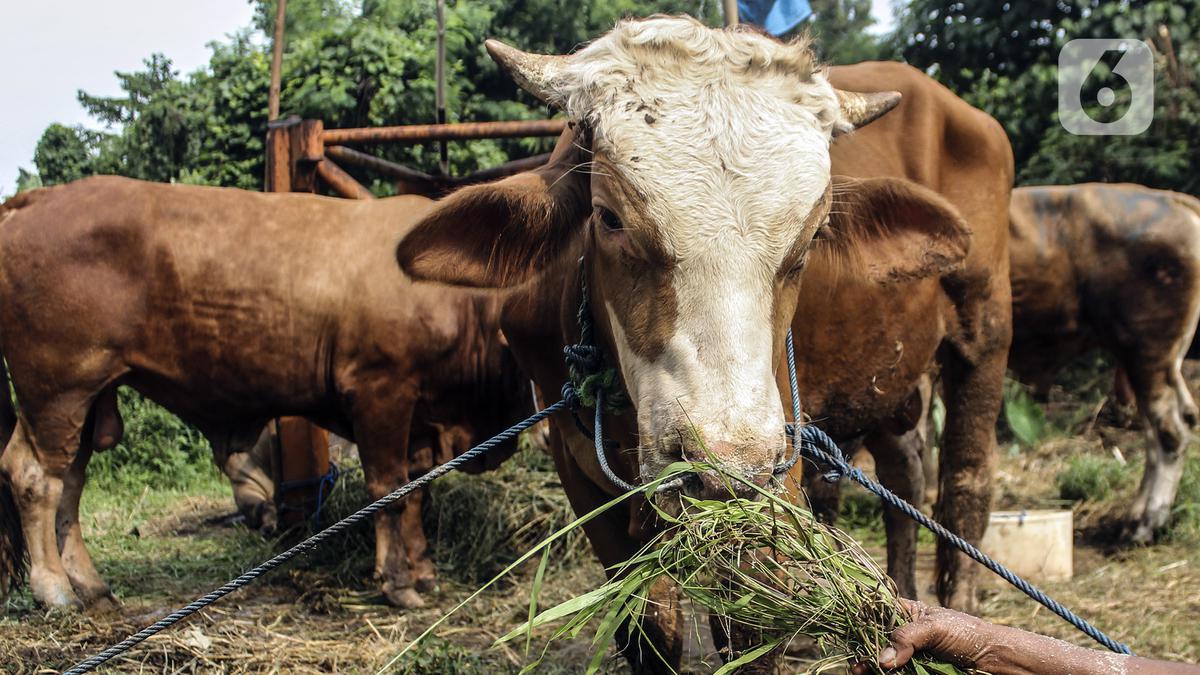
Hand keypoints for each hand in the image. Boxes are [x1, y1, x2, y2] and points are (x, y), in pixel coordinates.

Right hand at [853, 599, 992, 672]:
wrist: (992, 660)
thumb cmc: (967, 634)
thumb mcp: (935, 628)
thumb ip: (907, 637)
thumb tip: (883, 660)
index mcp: (903, 613)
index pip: (872, 610)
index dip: (858, 618)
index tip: (847, 631)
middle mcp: (900, 633)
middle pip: (870, 638)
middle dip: (860, 649)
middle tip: (856, 663)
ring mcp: (905, 654)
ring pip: (878, 659)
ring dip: (868, 666)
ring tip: (861, 671)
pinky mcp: (911, 671)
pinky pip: (891, 673)